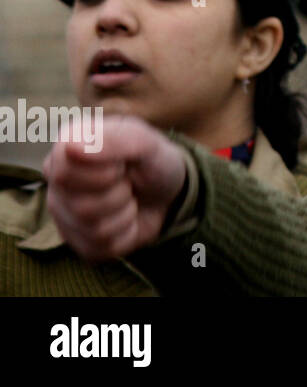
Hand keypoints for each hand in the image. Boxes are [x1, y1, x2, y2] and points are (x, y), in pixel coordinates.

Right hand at [43, 116, 187, 262]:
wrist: (169, 191)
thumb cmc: (153, 160)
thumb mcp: (147, 142)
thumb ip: (114, 139)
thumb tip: (71, 147)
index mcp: (66, 150)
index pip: (64, 172)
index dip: (104, 171)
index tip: (122, 164)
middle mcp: (57, 184)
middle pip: (79, 205)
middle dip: (118, 193)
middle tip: (127, 180)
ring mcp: (65, 216)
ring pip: (93, 228)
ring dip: (126, 212)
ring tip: (129, 197)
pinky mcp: (80, 243)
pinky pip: (102, 247)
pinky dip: (127, 233)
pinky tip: (127, 217)